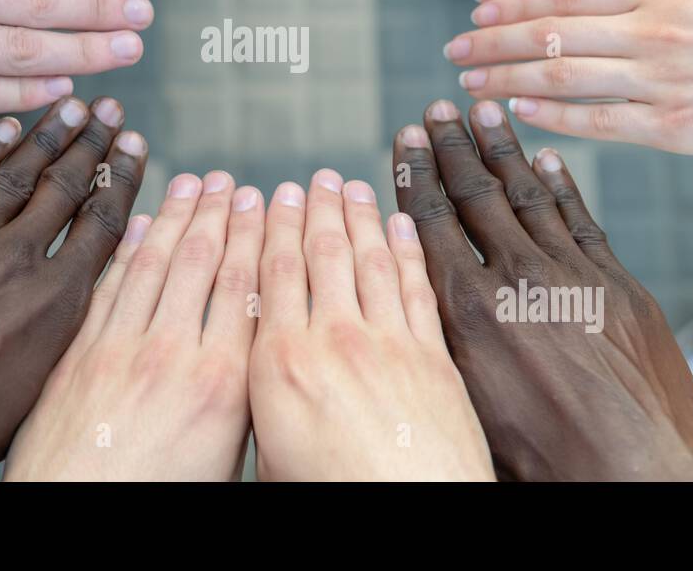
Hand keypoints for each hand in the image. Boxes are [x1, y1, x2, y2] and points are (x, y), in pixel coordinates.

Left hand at [0, 98, 146, 479]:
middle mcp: (19, 262)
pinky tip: (6, 130)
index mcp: (58, 302)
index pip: (104, 220)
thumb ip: (60, 328)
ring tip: (71, 106)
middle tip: (111, 109)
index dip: (123, 177)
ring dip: (47, 135)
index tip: (136, 146)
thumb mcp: (36, 383)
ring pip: (16, 175)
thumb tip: (75, 294)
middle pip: (66, 186)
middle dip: (93, 142)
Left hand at [5, 172, 261, 480]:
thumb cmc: (158, 502)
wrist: (77, 524)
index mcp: (222, 382)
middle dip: (219, 213)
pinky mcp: (79, 357)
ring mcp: (120, 350)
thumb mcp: (228, 456)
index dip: (256, 235)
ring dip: (174, 216)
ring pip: (154, 263)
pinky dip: (125, 249)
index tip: (264, 201)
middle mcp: (173, 354)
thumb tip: (257, 348)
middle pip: (203, 262)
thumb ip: (242, 395)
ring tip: (191, 183)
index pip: (247, 285)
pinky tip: (136, 223)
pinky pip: (107, 287)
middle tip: (230, 180)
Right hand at [249, 172, 492, 480]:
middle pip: (321, 254)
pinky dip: (409, 250)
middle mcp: (333, 339)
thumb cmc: (335, 500)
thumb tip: (260, 367)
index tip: (273, 195)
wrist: (412, 516)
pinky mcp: (433, 358)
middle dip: (316, 208)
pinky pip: (418, 287)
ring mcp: (388, 343)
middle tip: (314, 177)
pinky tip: (402, 224)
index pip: (273, 272)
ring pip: (370, 260)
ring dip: (360, 216)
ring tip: (352, 186)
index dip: (274, 225)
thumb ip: (264, 396)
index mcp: (281, 361)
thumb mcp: (269, 452)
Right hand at [394, 99, 692, 480]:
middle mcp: (516, 279)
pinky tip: (547, 158)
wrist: (630, 471)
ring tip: (484, 112)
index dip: (415, 173)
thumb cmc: (539, 455)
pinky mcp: (616, 286)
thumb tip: (415, 292)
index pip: (432, 220)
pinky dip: (561, 185)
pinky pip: (581, 220)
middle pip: (476, 195)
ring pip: (528, 195)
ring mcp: (572, 276)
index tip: (404, 138)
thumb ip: (438, 332)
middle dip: (452, 147)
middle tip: (436, 110)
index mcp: (468, 309)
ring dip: (503, 149)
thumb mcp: (461, 395)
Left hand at [447, 0, 692, 158]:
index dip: (512, 4)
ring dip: (506, 78)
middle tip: (453, 48)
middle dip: (492, 41)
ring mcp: (661, 80)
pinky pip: (598, 122)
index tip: (476, 10)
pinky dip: (552, 117)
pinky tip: (518, 113)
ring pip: (562, 78)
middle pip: (549, 35)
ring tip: (469, 81)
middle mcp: (651, 31)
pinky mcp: (676, 127)